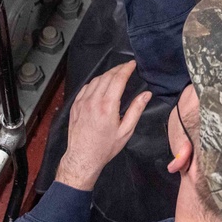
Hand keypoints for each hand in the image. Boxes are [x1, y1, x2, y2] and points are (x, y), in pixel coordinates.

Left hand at [55, 61, 150, 190]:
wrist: (82, 158)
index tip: (132, 64)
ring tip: (116, 74)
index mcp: (107, 106)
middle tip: (127, 67)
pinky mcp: (75, 105)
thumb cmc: (105, 147)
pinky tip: (101, 84)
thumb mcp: (126, 131)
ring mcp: (82, 102)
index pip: (118, 79)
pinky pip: (86, 87)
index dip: (126, 69)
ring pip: (96, 80)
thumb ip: (136, 110)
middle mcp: (93, 101)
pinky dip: (95, 82)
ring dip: (107, 74)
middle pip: (107, 76)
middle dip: (118, 69)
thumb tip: (146, 94)